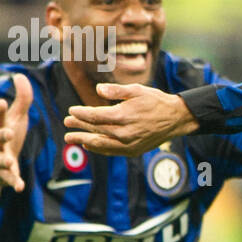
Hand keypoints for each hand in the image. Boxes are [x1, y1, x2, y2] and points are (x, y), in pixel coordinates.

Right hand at [0, 73, 32, 190]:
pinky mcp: (3, 176)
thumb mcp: (13, 119)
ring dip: (5, 161)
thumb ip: (21, 99)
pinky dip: (14, 183)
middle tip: (8, 131)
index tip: (1, 102)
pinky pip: (9, 180)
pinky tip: (19, 187)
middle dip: (1, 134)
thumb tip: (20, 75)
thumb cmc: (4, 140)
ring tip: (10, 161)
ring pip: (0, 161)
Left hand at [63, 82, 197, 155]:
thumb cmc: (155, 101)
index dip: (80, 114)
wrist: (175, 119)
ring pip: (100, 144)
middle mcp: (124, 133)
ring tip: (71, 138)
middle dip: (79, 126)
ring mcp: (129, 144)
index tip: (71, 111)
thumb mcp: (137, 90)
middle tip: (66, 123)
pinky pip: (111, 151)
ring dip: (84, 140)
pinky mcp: (133, 151)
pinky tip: (89, 145)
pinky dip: (98, 149)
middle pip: (95, 130)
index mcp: (124, 115)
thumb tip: (98, 89)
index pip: (95, 116)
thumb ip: (116, 90)